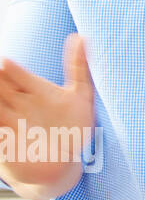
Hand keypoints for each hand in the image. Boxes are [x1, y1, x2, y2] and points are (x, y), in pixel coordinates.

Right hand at [0, 36, 94, 189]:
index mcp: (33, 88)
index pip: (15, 73)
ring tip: (0, 101)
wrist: (63, 163)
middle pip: (0, 86)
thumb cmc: (74, 126)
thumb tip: (81, 36)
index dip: (11, 69)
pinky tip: (1, 126)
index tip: (6, 62)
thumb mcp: (81, 95)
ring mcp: (7, 121)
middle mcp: (16, 102)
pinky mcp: (3, 141)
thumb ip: (79, 67)